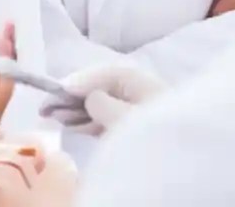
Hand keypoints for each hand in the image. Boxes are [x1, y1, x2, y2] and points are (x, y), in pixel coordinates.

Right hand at [39, 62, 166, 135]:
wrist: (188, 160)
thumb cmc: (157, 134)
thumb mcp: (125, 119)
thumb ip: (102, 103)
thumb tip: (89, 98)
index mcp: (139, 81)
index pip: (102, 74)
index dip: (76, 82)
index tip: (55, 93)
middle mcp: (138, 90)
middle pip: (98, 87)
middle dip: (71, 97)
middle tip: (46, 108)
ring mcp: (137, 107)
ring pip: (100, 102)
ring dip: (75, 110)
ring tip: (55, 118)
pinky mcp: (135, 124)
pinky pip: (106, 116)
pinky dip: (88, 120)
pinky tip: (72, 125)